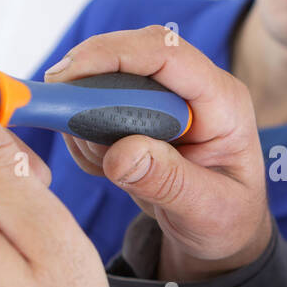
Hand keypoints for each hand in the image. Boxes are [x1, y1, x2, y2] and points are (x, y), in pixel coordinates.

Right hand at [43, 27, 272, 281]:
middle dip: (88, 85)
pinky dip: (85, 133)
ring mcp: (167, 97)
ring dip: (84, 114)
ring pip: (109, 77)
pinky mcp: (143, 111)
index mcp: (223, 102)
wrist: (221, 232)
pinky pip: (98, 103)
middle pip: (131, 54)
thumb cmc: (226, 221)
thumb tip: (120, 154)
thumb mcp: (206, 210)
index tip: (66, 78)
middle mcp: (195, 89)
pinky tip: (104, 167)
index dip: (114, 55)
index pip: (167, 54)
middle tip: (61, 121)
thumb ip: (167, 181)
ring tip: (99, 163)